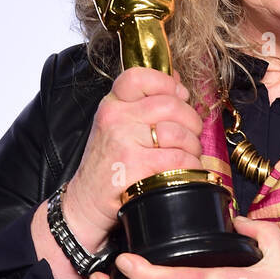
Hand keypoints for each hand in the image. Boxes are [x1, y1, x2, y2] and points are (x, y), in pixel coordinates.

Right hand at [60, 66, 205, 252]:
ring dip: (193, 147)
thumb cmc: (107, 164)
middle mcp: (116, 119)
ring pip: (178, 133)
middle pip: (170, 104)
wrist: (86, 202)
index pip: (141, 76)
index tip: (180, 96)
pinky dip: (190, 167)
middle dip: (191, 120)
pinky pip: (178, 160)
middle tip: (192, 133)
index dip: (168, 83)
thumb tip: (177, 82)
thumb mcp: (117, 126)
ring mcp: (124, 143)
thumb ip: (143, 103)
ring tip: (189, 155)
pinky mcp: (135, 168)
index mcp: (113, 104)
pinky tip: (186, 171)